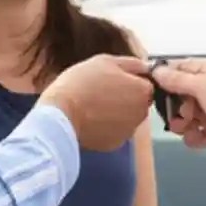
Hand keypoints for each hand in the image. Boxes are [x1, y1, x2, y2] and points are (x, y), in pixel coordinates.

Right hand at [38, 55, 153, 151]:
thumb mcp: (106, 61)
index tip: (112, 80)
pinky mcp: (114, 144)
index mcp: (142, 91)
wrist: (60, 115)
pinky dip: (106, 127)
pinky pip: (114, 132)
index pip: (145, 84)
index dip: (129, 80)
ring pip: (126, 118)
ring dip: (116, 112)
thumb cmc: (81, 84)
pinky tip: (90, 120)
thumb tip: (145, 67)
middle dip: (125, 98)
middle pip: (138, 102)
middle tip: (101, 92)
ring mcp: (128, 131)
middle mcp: (141, 114)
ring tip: (93, 106)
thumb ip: (131, 64)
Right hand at [151, 58, 205, 159]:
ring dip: (181, 122)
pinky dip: (193, 137)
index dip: (165, 76)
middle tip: (178, 111)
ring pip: (184, 116)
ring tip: (187, 126)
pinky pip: (195, 134)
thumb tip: (157, 70)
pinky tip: (199, 137)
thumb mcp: (204, 85)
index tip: (150, 85)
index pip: (181, 69)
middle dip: (174, 104)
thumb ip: (178, 80)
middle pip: (179, 94)